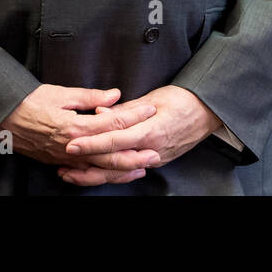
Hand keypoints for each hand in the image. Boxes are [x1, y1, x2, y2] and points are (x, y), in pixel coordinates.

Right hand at [0, 84, 161, 179]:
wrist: (2, 119)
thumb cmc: (30, 102)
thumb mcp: (62, 94)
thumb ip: (91, 97)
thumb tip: (115, 95)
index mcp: (75, 127)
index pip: (112, 124)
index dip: (134, 117)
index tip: (150, 110)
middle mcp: (72, 147)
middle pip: (110, 154)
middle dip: (135, 154)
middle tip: (156, 152)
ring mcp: (65, 158)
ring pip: (99, 169)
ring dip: (122, 170)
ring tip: (141, 168)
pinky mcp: (58, 162)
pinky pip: (84, 173)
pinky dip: (101, 175)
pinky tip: (112, 173)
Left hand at [58, 85, 220, 186]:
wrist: (209, 111)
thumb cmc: (184, 99)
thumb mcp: (155, 98)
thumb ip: (126, 109)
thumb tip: (100, 113)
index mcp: (151, 130)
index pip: (115, 139)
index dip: (92, 143)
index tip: (71, 144)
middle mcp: (152, 149)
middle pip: (114, 162)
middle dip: (86, 164)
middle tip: (63, 164)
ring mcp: (156, 158)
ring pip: (120, 172)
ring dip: (95, 174)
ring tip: (73, 174)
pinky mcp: (158, 161)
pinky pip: (131, 171)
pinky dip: (112, 174)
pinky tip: (97, 173)